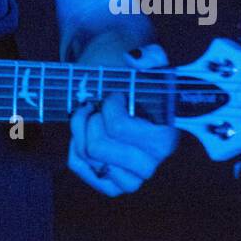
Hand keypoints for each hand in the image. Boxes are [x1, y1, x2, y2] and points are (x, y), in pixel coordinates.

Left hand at [68, 41, 179, 195]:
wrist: (120, 86)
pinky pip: (80, 168)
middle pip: (96, 147)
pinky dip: (75, 146)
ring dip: (80, 130)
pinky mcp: (114, 184)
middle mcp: (152, 163)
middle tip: (97, 105)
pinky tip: (87, 133)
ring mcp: (133, 177)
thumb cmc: (133, 76)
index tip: (114, 94)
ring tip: (90, 115)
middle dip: (90, 119)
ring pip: (87, 157)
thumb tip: (136, 59)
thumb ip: (150, 57)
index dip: (108, 107)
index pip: (118, 128)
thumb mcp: (145, 60)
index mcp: (165, 136)